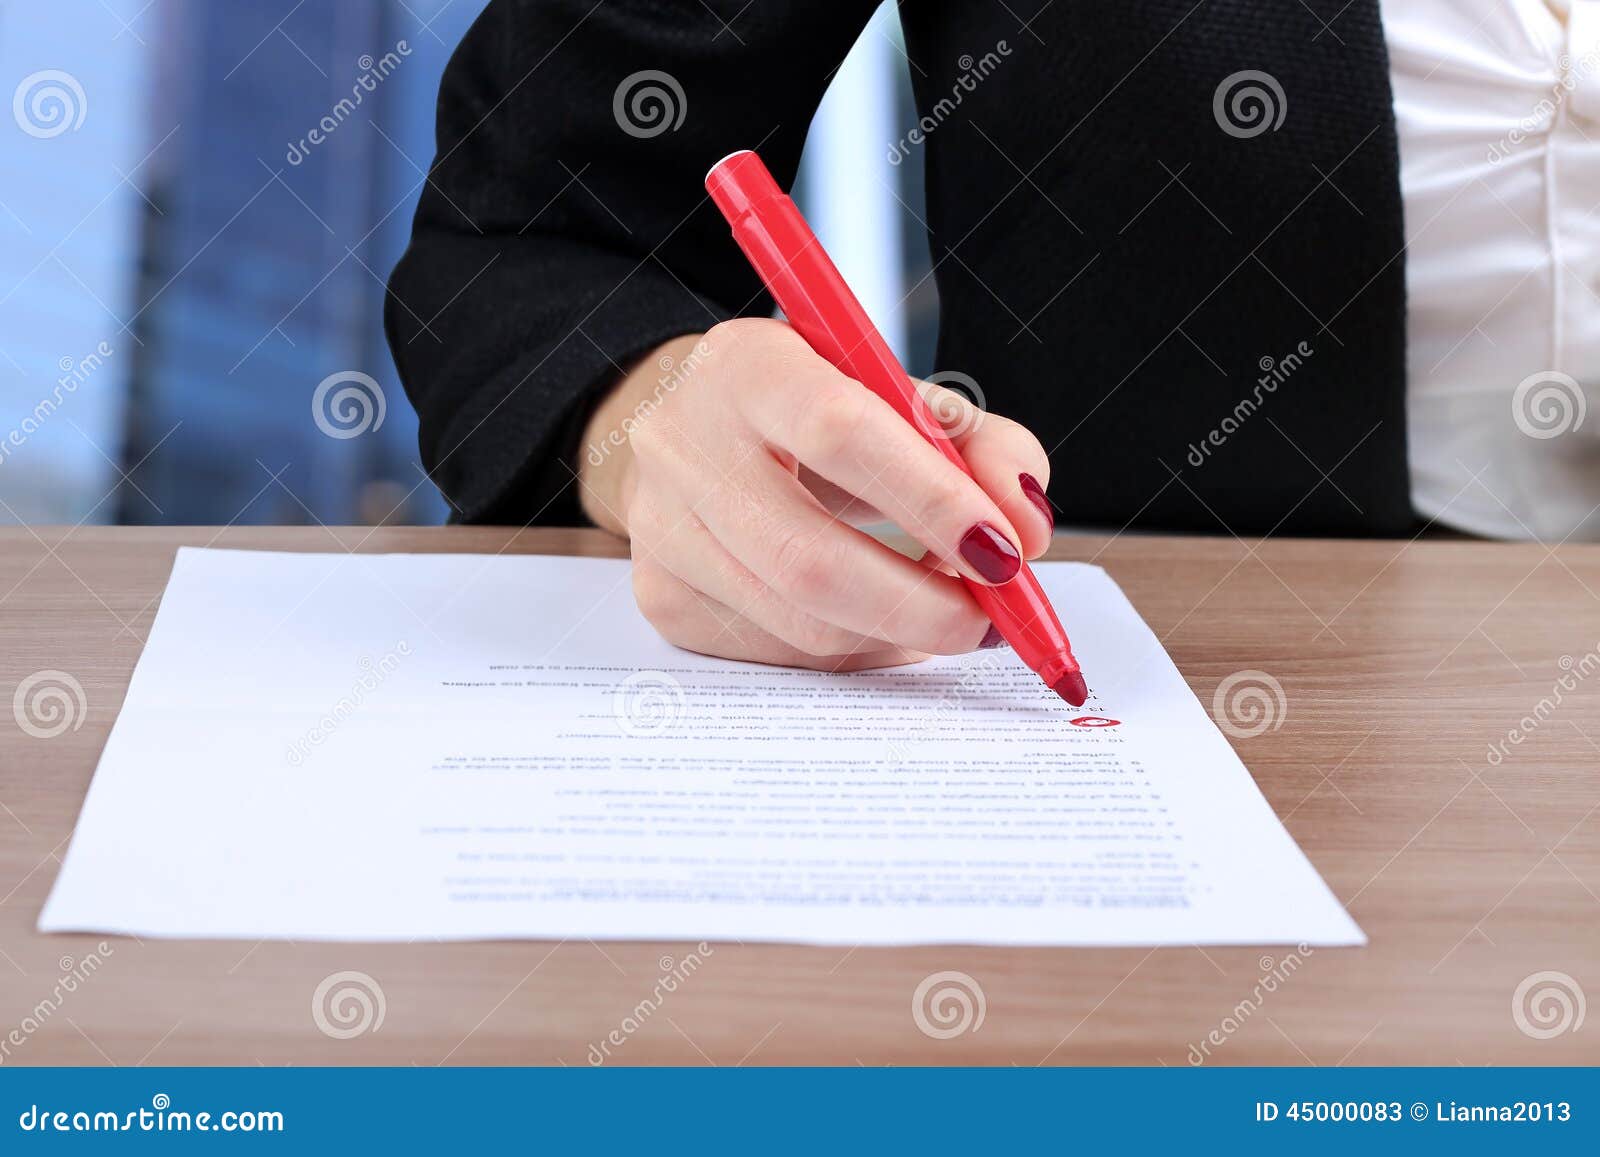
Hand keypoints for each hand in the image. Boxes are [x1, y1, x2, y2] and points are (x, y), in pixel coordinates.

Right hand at [578, 319, 1054, 669]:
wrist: (696, 430)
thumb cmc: (818, 411)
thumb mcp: (901, 398)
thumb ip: (982, 447)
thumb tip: (1027, 531)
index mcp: (747, 365)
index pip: (839, 433)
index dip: (930, 501)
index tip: (1004, 552)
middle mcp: (682, 443)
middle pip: (809, 558)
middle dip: (921, 605)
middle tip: (988, 621)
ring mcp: (660, 527)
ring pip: (800, 623)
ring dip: (895, 635)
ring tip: (942, 610)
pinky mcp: (662, 595)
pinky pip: (780, 652)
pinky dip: (854, 649)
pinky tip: (878, 618)